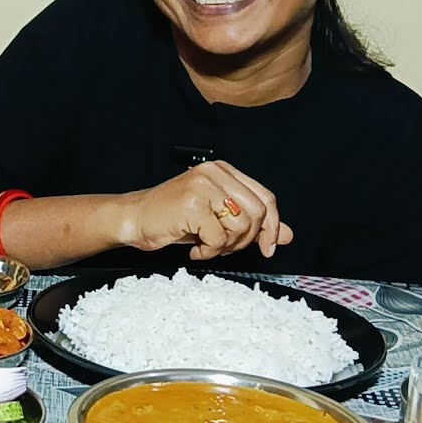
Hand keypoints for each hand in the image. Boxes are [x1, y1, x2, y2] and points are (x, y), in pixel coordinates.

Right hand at [119, 161, 293, 260]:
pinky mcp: (193, 204)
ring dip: (227, 246)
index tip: (268, 248)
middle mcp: (215, 173)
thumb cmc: (173, 218)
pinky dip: (210, 251)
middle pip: (258, 212)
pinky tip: (196, 251)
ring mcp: (203, 186)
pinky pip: (219, 237)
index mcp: (224, 171)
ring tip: (208, 248)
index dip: (272, 226)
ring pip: (241, 225)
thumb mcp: (218, 220)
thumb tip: (287, 235)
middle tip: (226, 248)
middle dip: (246, 239)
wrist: (134, 219)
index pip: (266, 197)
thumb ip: (252, 224)